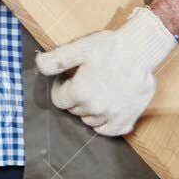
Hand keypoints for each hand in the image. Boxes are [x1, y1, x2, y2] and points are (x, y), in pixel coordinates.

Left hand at [35, 7, 176, 136]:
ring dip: (89, 110)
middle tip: (86, 81)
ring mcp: (112, 115)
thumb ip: (55, 59)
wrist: (140, 50)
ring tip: (98, 91)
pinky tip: (106, 111)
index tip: (70, 78)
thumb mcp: (78, 48)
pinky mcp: (127, 119)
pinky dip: (105, 124)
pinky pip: (109, 131)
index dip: (62, 88)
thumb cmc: (109, 48)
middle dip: (75, 98)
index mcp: (80, 92)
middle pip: (74, 110)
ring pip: (89, 120)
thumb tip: (38, 65)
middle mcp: (95, 108)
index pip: (58, 100)